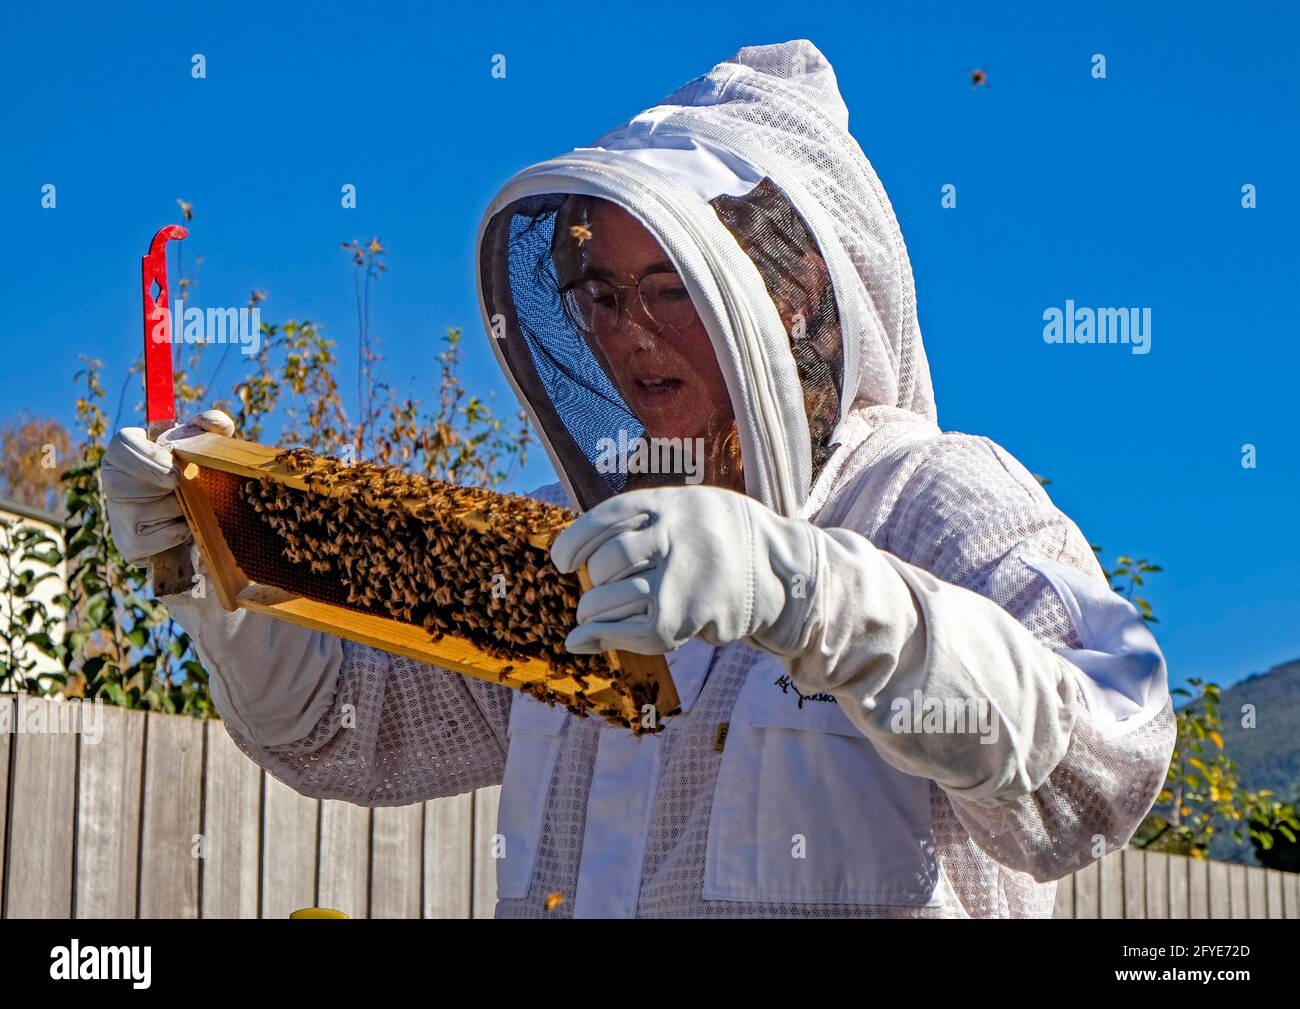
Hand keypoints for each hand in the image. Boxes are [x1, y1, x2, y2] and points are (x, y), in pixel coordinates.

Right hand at [101, 410, 234, 565]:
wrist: (195, 518)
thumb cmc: (192, 472)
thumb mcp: (201, 443)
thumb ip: (210, 425)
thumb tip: (217, 424)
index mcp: (123, 453)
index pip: (120, 445)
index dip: (146, 456)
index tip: (173, 466)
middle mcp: (112, 484)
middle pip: (127, 483)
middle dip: (164, 486)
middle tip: (183, 485)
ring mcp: (118, 517)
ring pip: (148, 511)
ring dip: (179, 508)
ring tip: (188, 504)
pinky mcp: (131, 546)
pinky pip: (162, 536)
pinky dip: (181, 530)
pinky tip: (185, 525)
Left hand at [550, 485, 818, 655]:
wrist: (781, 569)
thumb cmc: (719, 540)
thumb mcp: (685, 512)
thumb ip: (638, 527)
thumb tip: (572, 560)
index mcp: (670, 503)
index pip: (605, 519)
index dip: (574, 543)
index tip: (561, 562)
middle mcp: (676, 535)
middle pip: (606, 562)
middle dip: (592, 582)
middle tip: (597, 591)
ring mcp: (683, 577)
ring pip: (612, 597)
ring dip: (592, 612)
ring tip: (595, 615)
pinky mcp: (689, 615)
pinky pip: (632, 631)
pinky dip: (600, 638)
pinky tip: (586, 640)